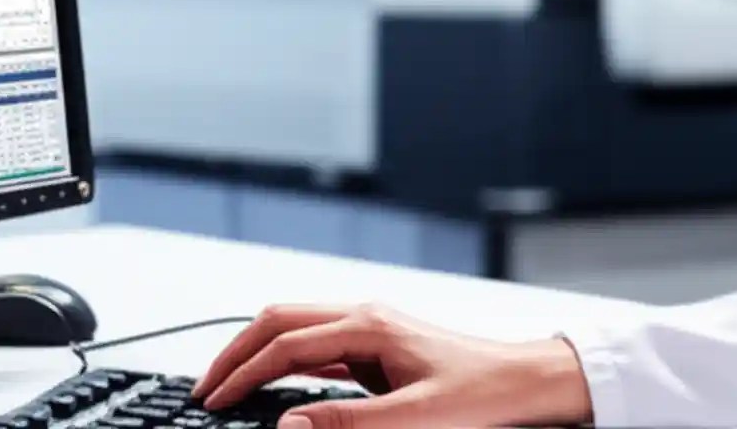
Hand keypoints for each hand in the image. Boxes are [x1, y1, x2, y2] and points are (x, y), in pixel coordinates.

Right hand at [191, 304, 593, 428]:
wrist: (529, 382)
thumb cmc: (486, 394)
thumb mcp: (417, 419)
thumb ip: (348, 423)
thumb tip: (287, 425)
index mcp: (368, 326)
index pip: (284, 344)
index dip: (242, 374)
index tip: (213, 400)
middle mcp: (365, 317)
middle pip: (279, 321)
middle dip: (237, 352)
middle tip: (207, 388)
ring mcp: (371, 329)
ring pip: (296, 329)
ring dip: (259, 353)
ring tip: (232, 385)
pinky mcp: (380, 346)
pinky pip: (319, 347)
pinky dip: (288, 363)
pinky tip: (280, 387)